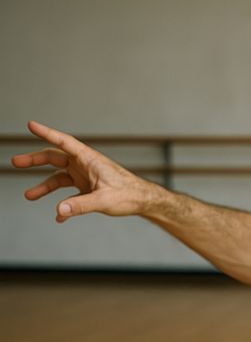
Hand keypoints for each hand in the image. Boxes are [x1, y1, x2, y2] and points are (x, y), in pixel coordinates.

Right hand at [11, 120, 159, 221]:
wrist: (144, 201)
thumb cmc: (129, 195)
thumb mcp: (104, 200)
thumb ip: (80, 206)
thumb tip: (58, 211)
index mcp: (89, 160)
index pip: (64, 142)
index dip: (47, 133)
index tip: (31, 124)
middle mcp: (85, 166)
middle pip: (55, 158)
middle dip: (35, 160)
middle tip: (15, 162)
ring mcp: (85, 177)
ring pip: (59, 178)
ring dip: (44, 186)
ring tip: (29, 196)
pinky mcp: (88, 189)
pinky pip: (69, 195)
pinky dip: (63, 205)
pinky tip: (59, 217)